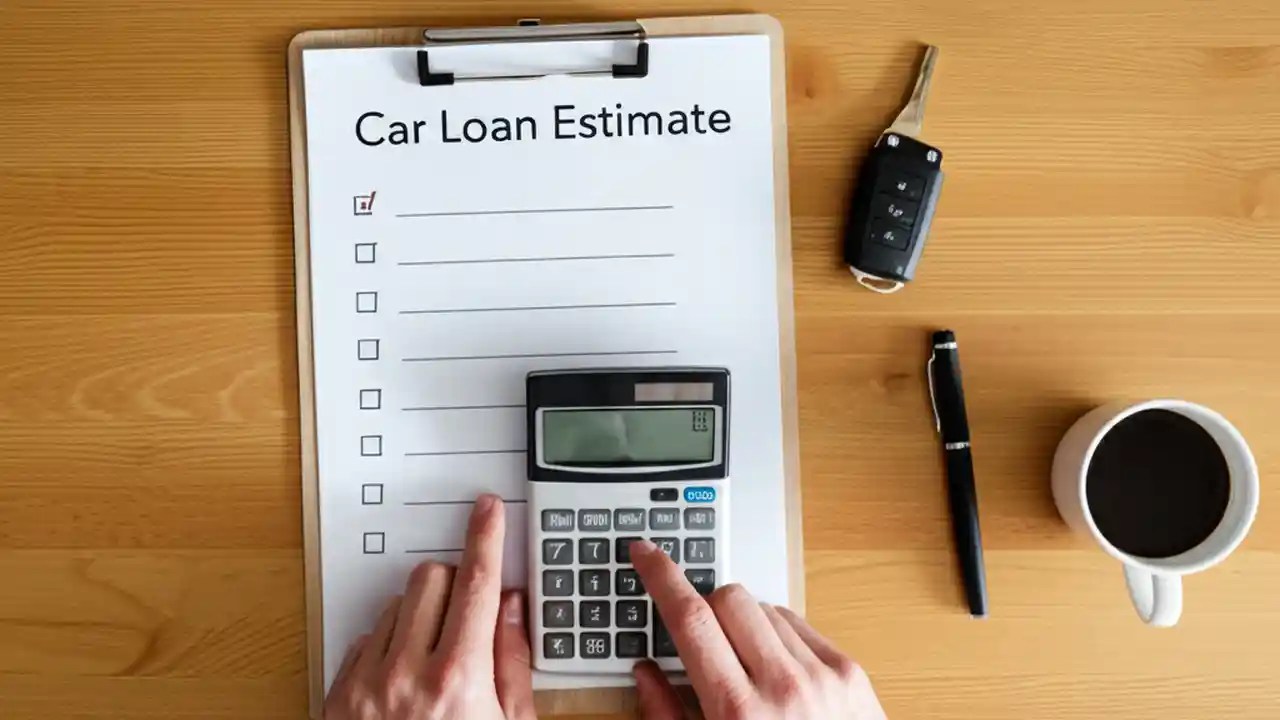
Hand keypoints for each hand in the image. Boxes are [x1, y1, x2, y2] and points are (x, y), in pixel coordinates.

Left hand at [324, 494, 533, 719]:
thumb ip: (513, 663)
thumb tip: (509, 607)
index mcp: (458, 679)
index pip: (476, 585)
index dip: (486, 539)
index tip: (487, 511)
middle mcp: (406, 675)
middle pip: (430, 579)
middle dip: (453, 587)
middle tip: (466, 619)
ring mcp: (367, 684)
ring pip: (395, 606)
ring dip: (419, 620)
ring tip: (433, 664)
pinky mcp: (340, 696)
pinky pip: (364, 640)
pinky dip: (387, 649)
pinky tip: (404, 680)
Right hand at [628, 540, 886, 719]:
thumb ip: (666, 714)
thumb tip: (645, 669)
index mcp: (736, 711)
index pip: (690, 619)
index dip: (661, 576)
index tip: (646, 553)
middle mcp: (782, 686)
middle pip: (729, 599)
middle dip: (707, 609)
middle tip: (702, 641)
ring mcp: (822, 676)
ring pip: (765, 607)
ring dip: (745, 625)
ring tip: (745, 668)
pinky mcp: (850, 672)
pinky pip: (800, 624)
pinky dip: (779, 636)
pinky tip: (776, 670)